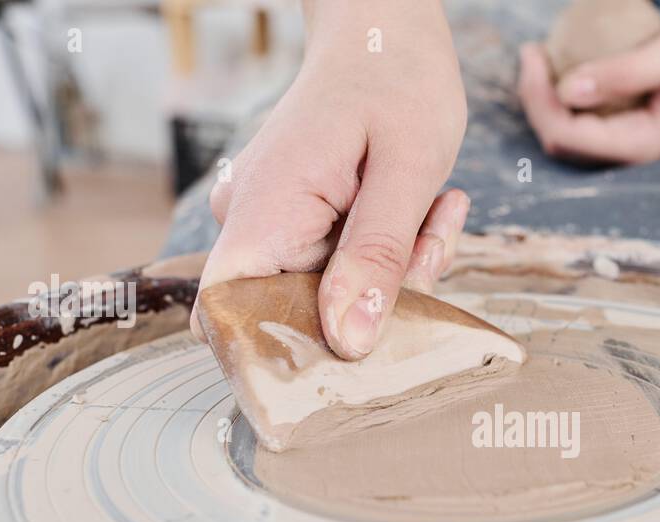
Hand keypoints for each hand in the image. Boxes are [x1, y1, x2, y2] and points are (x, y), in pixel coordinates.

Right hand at [195, 0, 468, 358]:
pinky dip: (393, 255)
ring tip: (430, 210)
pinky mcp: (301, 228)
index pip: (228, 313)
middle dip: (379, 299)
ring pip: (335, 298)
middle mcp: (254, 224)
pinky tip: (422, 208)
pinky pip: (346, 271)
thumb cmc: (395, 80)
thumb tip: (350, 342)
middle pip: (302, 315)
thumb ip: (379, 257)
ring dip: (398, 272)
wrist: (385, 30)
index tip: (359, 349)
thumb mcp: (407, 171)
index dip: (283, 351)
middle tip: (427, 241)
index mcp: (264, 211)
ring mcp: (275, 227)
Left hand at [518, 7, 659, 165]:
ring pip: (570, 134)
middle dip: (535, 100)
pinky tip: (564, 64)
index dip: (538, 98)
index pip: (567, 134)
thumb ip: (624, 74)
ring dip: (547, 100)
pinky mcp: (633, 125)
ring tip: (539, 57)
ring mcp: (633, 140)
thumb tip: (568, 89)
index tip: (532, 51)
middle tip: (530, 50)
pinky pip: (587, 120)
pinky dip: (567, 96)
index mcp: (642, 143)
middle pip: (561, 140)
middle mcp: (634, 151)